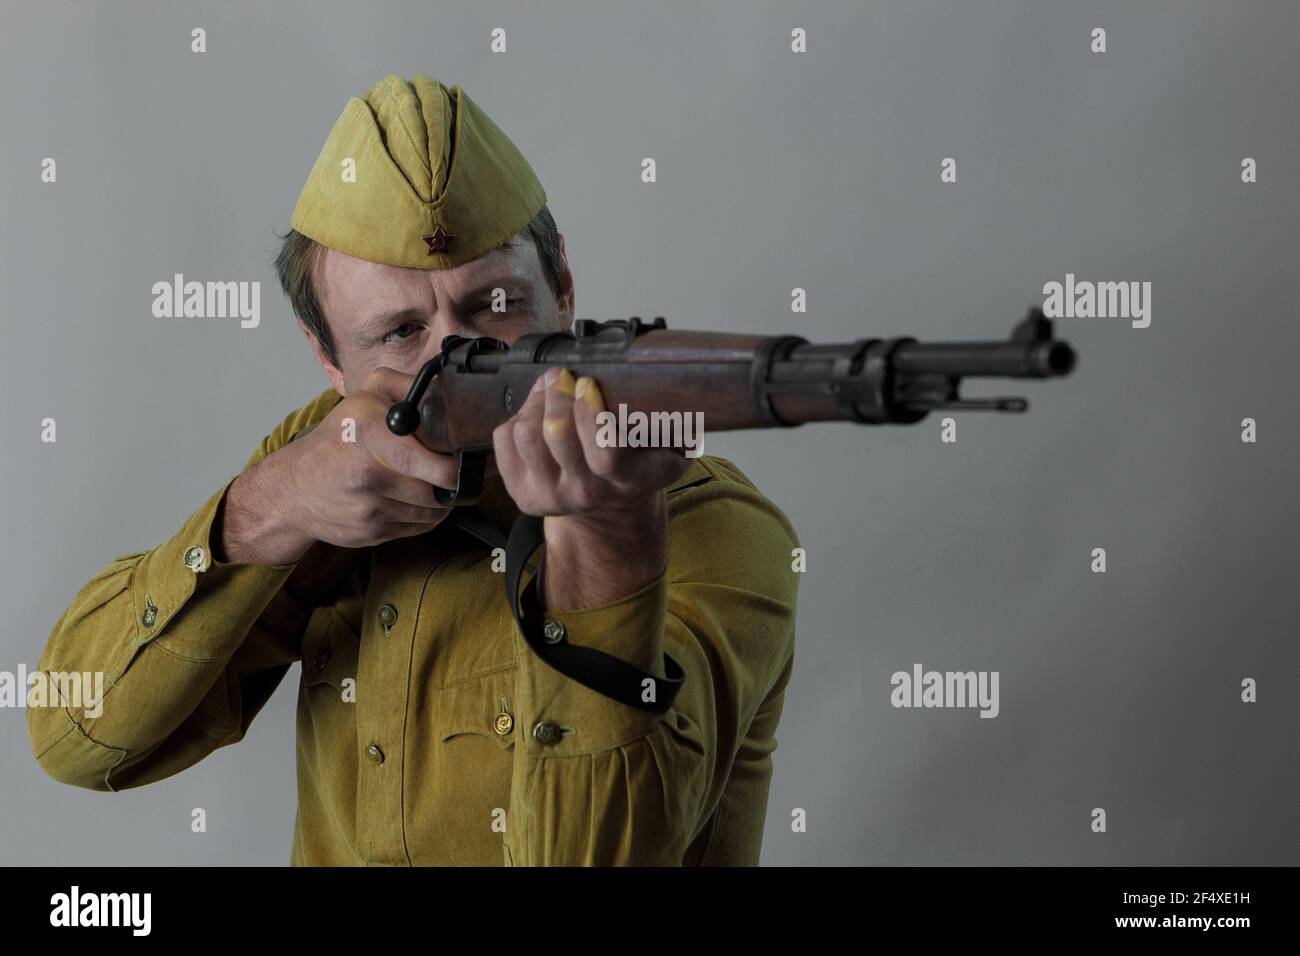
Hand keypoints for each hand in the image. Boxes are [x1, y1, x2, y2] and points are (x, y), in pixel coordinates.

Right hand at [217, 368, 459, 565]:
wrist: (295, 487)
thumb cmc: (337, 438)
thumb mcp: (365, 397)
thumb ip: (404, 385)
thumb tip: (442, 386)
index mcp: (373, 436)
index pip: (437, 466)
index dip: (457, 467)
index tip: (460, 458)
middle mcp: (370, 476)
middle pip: (439, 493)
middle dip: (451, 484)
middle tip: (451, 471)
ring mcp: (370, 510)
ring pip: (432, 514)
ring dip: (439, 501)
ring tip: (430, 483)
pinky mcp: (371, 535)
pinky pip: (417, 528)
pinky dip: (422, 517)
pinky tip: (411, 499)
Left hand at [491, 368, 689, 518]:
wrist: (613, 508)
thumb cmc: (640, 465)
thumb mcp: (672, 446)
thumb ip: (675, 421)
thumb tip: (677, 390)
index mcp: (626, 480)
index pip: (604, 448)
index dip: (591, 411)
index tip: (588, 383)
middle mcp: (586, 493)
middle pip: (556, 434)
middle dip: (558, 393)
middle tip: (565, 375)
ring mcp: (550, 496)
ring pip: (525, 434)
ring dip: (535, 401)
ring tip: (551, 389)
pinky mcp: (522, 494)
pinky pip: (504, 441)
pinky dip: (516, 416)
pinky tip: (536, 412)